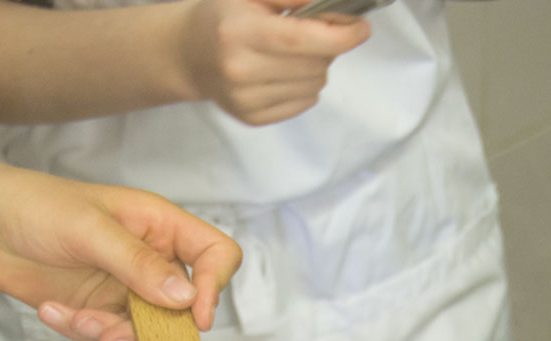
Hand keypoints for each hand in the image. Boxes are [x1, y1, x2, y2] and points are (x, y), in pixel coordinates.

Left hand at [0, 171, 242, 340]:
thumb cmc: (32, 206)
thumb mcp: (89, 230)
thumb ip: (139, 264)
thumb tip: (185, 297)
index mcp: (159, 225)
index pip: (215, 255)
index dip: (212, 286)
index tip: (194, 317)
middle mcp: (150, 258)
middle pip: (183, 307)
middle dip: (151, 328)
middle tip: (113, 336)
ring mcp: (124, 287)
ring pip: (145, 331)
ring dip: (110, 335)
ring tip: (76, 320)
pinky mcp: (98, 310)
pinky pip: (108, 336)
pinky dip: (82, 331)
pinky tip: (52, 312)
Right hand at [177, 0, 371, 125]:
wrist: (189, 53)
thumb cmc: (224, 16)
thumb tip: (333, 6)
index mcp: (239, 32)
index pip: (302, 40)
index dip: (340, 35)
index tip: (361, 28)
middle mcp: (240, 70)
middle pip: (315, 63)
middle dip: (326, 45)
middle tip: (314, 32)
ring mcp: (246, 99)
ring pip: (315, 84)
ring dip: (316, 66)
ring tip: (292, 52)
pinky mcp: (252, 118)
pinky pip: (305, 102)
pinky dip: (305, 85)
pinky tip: (283, 71)